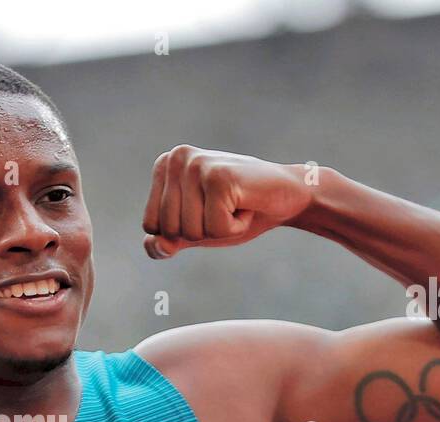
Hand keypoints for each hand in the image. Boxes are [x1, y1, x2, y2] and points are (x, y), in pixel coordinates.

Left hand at [141, 146, 312, 257]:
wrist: (288, 196)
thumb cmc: (239, 211)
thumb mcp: (196, 230)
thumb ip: (168, 241)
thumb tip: (155, 244)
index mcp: (164, 166)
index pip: (151, 226)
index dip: (184, 231)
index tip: (209, 209)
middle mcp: (175, 158)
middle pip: (170, 230)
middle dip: (202, 231)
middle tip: (226, 207)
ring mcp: (196, 165)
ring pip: (191, 231)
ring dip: (220, 229)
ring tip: (236, 204)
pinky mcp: (219, 177)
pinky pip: (215, 229)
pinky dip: (235, 227)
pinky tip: (247, 204)